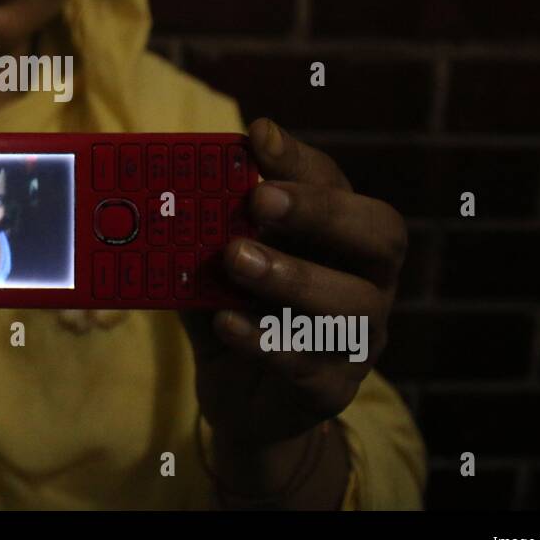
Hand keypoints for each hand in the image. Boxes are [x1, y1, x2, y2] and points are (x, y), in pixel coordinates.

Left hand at [179, 118, 406, 454]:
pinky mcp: (333, 390)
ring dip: (293, 276)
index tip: (257, 135)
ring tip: (235, 259)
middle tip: (259, 198)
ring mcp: (359, 338)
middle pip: (380, 235)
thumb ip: (201, 235)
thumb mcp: (214, 268)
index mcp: (341, 238)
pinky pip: (311, 365)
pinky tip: (226, 322)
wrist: (244, 405)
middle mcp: (368, 281)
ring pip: (353, 304)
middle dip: (320, 211)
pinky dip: (265, 341)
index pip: (336, 184)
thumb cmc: (235, 314)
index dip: (300, 160)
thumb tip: (160, 195)